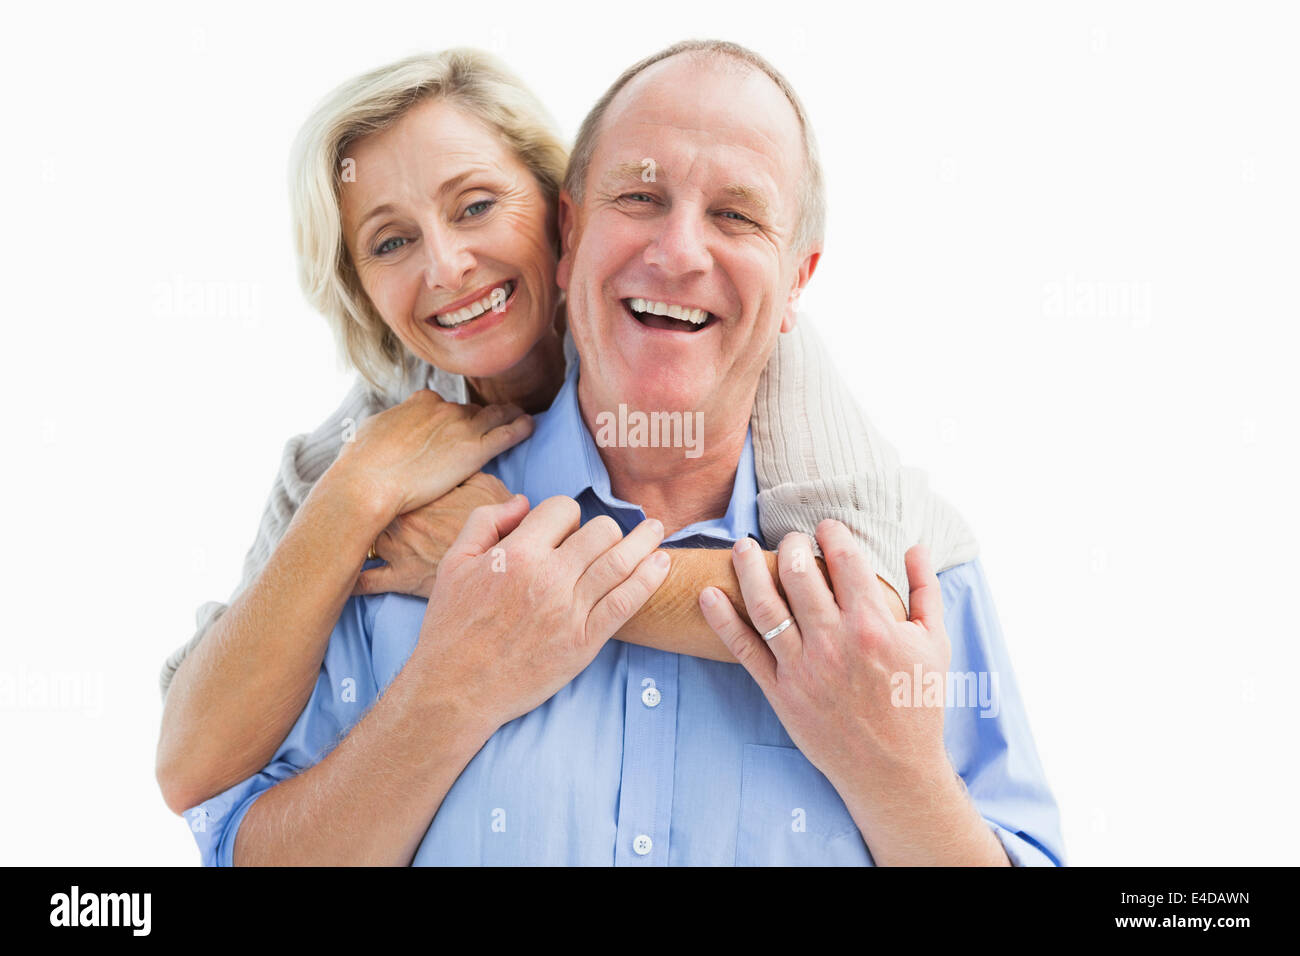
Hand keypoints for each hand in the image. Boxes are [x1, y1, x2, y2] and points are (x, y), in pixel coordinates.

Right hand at [332, 389, 532, 519]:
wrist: (367, 482)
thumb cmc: (361, 464)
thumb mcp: (371, 433)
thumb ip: (390, 427)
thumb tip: (389, 429)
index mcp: (418, 403)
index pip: (442, 404)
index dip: (450, 414)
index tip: (455, 421)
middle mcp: (443, 410)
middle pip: (470, 410)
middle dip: (481, 415)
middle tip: (496, 418)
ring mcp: (460, 428)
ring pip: (493, 416)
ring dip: (507, 414)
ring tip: (519, 415)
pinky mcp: (473, 450)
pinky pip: (506, 433)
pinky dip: (520, 427)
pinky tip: (530, 425)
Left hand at [352, 472, 512, 598]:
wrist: (500, 569)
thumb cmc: (496, 528)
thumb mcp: (486, 486)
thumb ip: (466, 467)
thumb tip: (458, 453)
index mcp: (417, 495)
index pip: (389, 479)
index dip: (382, 474)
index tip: (375, 471)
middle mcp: (399, 521)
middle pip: (369, 506)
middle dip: (362, 502)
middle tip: (350, 495)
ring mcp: (395, 551)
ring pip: (361, 540)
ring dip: (351, 535)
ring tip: (340, 529)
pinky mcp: (398, 579)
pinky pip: (365, 582)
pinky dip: (351, 581)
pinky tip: (341, 577)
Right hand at [411, 495, 671, 731]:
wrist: (455, 689)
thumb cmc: (451, 627)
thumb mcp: (453, 564)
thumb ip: (485, 522)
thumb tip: (523, 502)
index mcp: (516, 554)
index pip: (562, 509)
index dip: (566, 514)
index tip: (566, 529)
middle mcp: (548, 577)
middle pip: (599, 531)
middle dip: (606, 528)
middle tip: (609, 536)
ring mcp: (569, 610)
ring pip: (619, 561)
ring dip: (644, 541)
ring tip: (655, 529)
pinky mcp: (584, 642)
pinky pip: (626, 602)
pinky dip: (649, 579)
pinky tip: (661, 564)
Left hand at [699, 520, 951, 797]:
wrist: (893, 769)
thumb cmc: (917, 703)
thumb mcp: (935, 644)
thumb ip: (926, 591)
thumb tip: (915, 547)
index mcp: (874, 626)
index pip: (844, 561)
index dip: (832, 534)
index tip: (826, 528)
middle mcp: (834, 642)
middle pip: (799, 574)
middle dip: (791, 545)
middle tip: (791, 539)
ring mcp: (803, 668)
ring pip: (766, 606)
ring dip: (747, 569)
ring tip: (739, 546)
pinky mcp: (781, 692)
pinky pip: (744, 649)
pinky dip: (723, 620)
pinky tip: (709, 594)